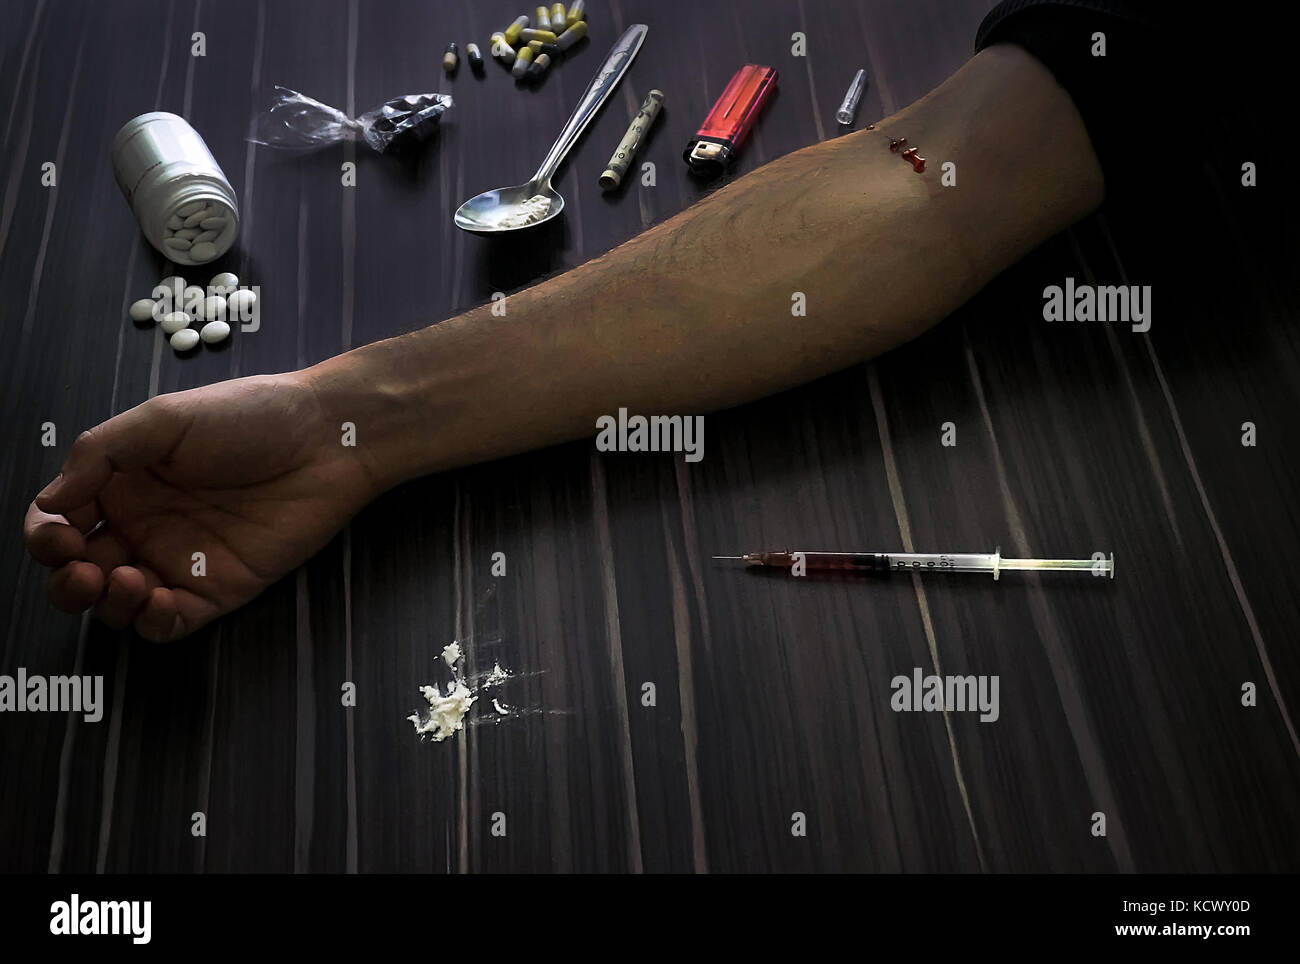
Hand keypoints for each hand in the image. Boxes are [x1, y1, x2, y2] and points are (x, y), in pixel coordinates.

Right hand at [24, 372, 377, 640]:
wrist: (326, 439)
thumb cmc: (252, 416)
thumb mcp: (164, 418)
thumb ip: (101, 453)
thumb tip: (51, 501)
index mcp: (123, 483)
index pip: (60, 522)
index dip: (46, 538)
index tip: (61, 536)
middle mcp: (144, 525)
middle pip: (79, 573)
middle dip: (64, 582)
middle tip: (81, 570)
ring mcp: (180, 560)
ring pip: (118, 605)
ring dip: (104, 605)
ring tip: (122, 579)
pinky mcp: (219, 589)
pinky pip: (170, 622)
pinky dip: (150, 622)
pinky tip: (152, 598)